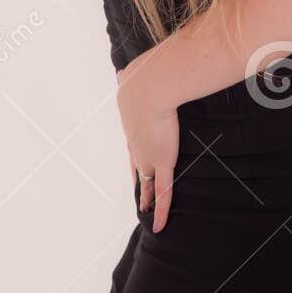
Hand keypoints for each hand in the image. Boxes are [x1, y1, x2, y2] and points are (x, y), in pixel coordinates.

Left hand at [116, 53, 178, 232]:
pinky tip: (159, 225)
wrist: (149, 87)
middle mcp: (136, 144)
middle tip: (138, 192)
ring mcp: (147, 156)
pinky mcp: (161, 163)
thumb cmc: (145, 76)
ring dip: (147, 198)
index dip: (134, 155)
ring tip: (146, 210)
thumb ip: (135, 74)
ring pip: (147, 183)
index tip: (136, 161)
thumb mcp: (135, 76)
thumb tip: (128, 67)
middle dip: (137, 180)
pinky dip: (161, 211)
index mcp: (132, 124)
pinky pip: (163, 193)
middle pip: (135, 168)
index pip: (132, 144)